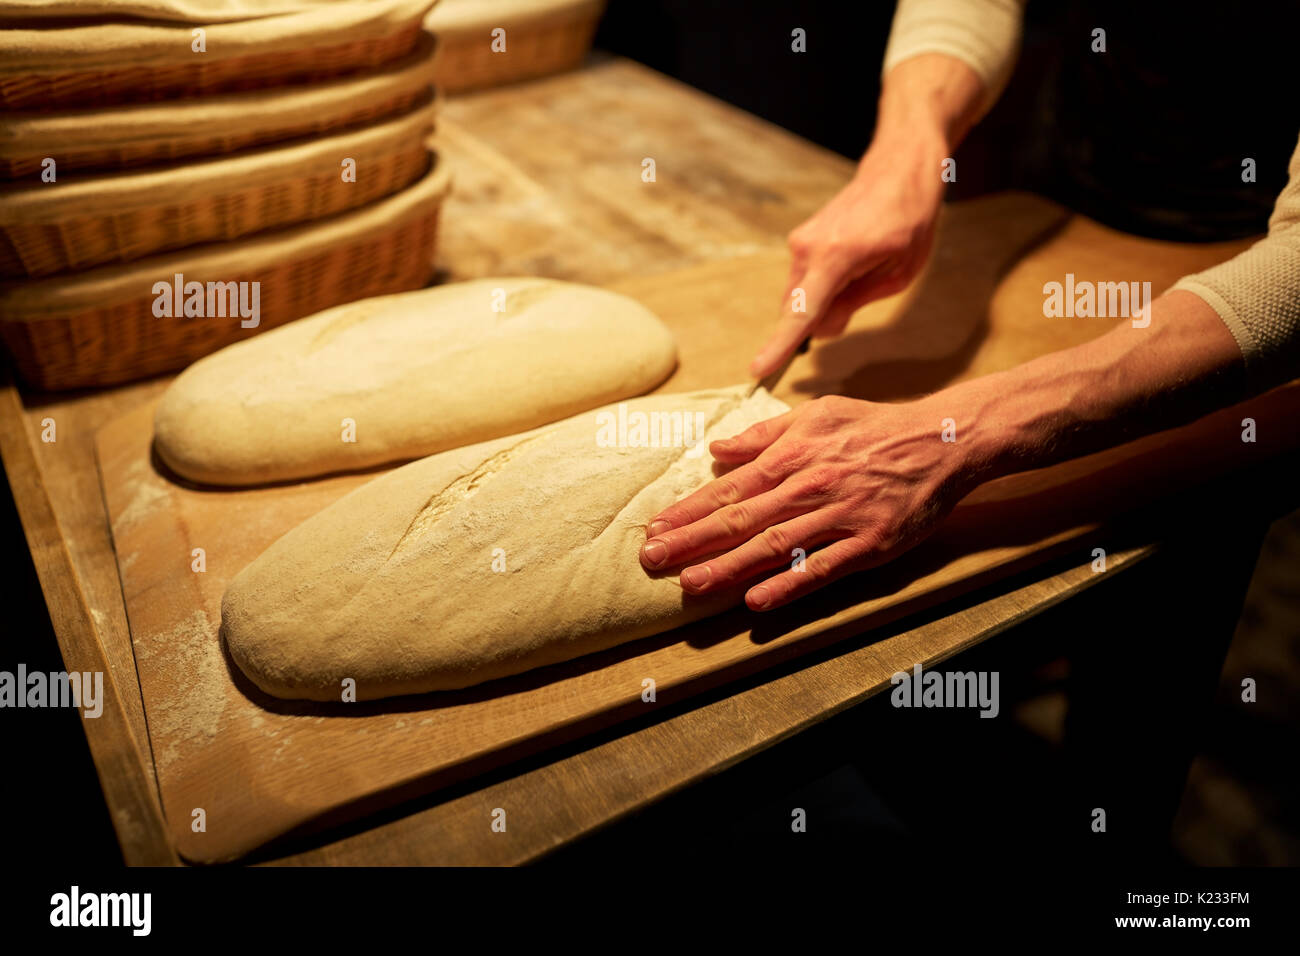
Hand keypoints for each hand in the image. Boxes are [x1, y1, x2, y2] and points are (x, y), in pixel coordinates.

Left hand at [638, 395, 975, 610]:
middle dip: (691, 540)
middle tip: (651, 559)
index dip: (688, 510)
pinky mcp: (869, 544)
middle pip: (741, 518)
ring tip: (690, 584)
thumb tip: (717, 448)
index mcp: (792, 455)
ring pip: (773, 546)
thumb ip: (765, 434)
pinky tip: (756, 602)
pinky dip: (788, 585)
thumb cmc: (874, 427)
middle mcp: (809, 486)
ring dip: (727, 567)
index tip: (655, 528)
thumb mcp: (816, 414)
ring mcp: (839, 517)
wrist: (943, 440)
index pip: (729, 487)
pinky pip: (822, 568)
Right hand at [751, 137, 945, 378]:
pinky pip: (802, 280)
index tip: (758, 369)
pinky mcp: (799, 240)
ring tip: (861, 274)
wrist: (898, 171)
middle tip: (857, 301)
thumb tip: (820, 330)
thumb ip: (855, 304)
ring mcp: (799, 242)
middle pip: (796, 311)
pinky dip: (820, 287)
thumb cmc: (909, 221)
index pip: (802, 312)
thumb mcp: (898, 273)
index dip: (780, 345)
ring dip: (823, 302)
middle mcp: (807, 248)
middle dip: (820, 321)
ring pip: (799, 297)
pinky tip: (849, 266)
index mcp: (836, 257)